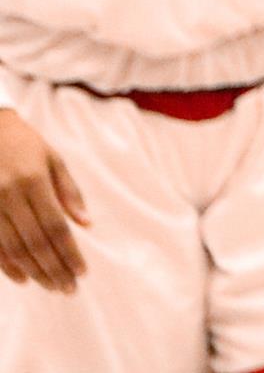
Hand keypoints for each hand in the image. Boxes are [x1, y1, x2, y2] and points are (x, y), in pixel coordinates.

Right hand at [0, 110, 88, 293]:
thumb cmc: (23, 144)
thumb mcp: (52, 159)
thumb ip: (69, 191)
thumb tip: (86, 224)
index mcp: (33, 182)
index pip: (55, 227)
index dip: (69, 252)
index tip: (81, 272)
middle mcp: (9, 196)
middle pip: (35, 243)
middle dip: (54, 269)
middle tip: (69, 289)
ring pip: (12, 249)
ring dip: (34, 271)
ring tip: (52, 287)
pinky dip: (7, 266)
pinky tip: (22, 279)